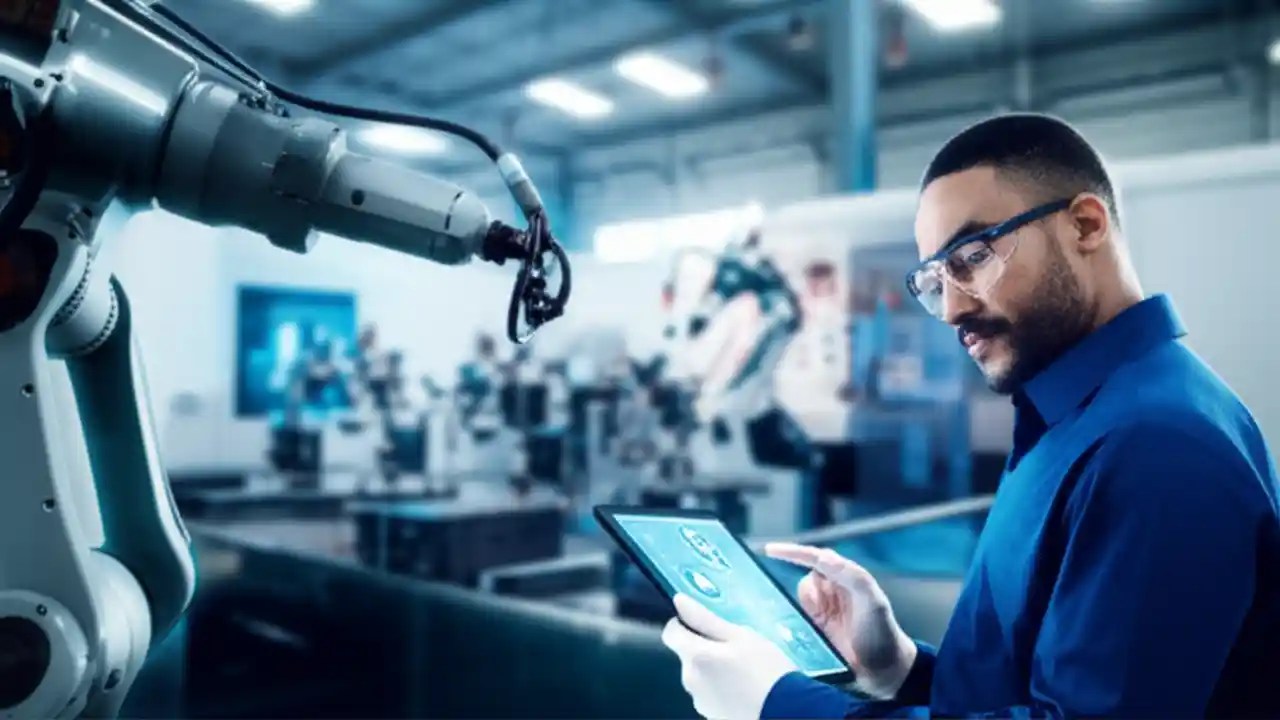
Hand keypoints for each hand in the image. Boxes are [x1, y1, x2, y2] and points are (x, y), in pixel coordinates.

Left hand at [662, 594, 798, 719]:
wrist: (787, 712)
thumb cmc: (767, 670)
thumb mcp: (741, 636)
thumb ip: (706, 619)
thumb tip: (679, 601)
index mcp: (695, 657)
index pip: (671, 633)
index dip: (684, 623)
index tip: (706, 622)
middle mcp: (690, 681)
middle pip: (688, 655)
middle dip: (706, 648)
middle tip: (736, 647)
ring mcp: (700, 702)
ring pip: (700, 676)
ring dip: (714, 670)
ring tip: (744, 670)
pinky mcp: (712, 716)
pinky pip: (711, 694)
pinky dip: (722, 689)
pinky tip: (745, 689)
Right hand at [765, 543, 915, 698]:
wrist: (883, 670)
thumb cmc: (882, 633)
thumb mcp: (873, 601)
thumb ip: (852, 576)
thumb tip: (822, 557)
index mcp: (848, 577)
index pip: (818, 557)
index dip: (794, 552)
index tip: (770, 550)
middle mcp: (835, 589)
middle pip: (808, 576)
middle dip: (808, 590)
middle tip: (822, 611)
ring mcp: (825, 608)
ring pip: (801, 595)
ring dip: (805, 604)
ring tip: (823, 624)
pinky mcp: (816, 627)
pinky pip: (799, 614)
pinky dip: (796, 616)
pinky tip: (807, 627)